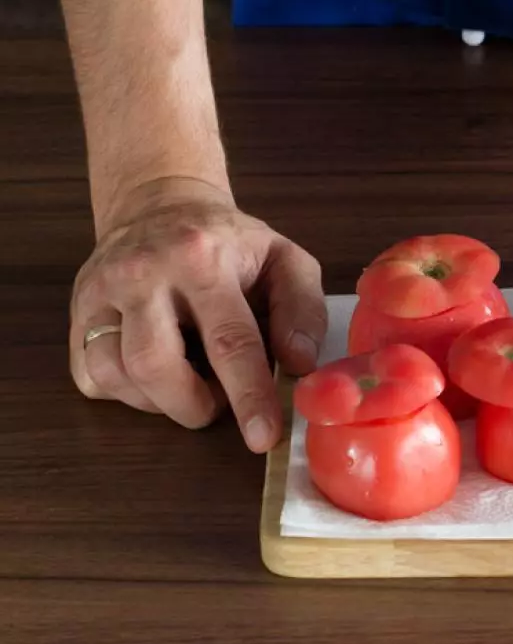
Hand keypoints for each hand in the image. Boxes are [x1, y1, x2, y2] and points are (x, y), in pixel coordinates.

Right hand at [69, 177, 327, 451]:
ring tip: (190, 383)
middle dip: (192, 405)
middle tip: (217, 404)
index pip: (229, 340)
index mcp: (201, 258)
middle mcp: (142, 274)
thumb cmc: (229, 244)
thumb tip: (298, 364)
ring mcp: (101, 293)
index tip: (263, 437)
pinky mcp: (78, 313)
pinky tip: (157, 373)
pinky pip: (91, 377)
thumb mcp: (284, 260)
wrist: (159, 206)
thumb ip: (302, 310)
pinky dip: (128, 393)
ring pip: (116, 375)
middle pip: (155, 365)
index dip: (249, 396)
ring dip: (159, 401)